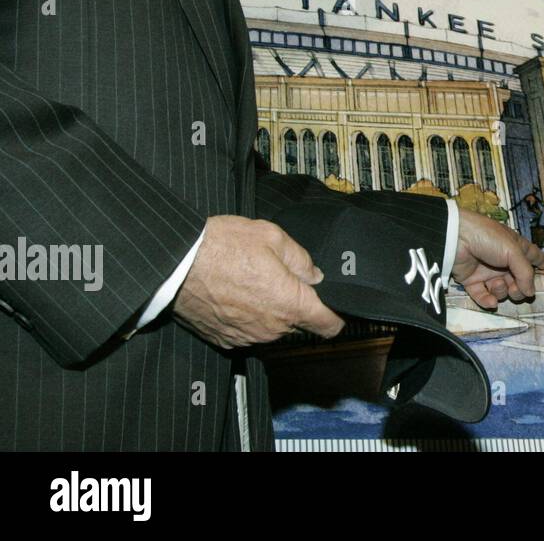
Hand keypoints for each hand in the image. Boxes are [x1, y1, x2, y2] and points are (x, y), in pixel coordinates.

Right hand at [174, 215, 344, 348]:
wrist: (173, 263)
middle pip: (298, 322)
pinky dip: (247, 315)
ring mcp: (246, 336)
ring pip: (272, 326)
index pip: (328, 325)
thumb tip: (313, 275)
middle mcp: (271, 328)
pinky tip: (234, 292)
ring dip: (269, 309)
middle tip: (277, 276)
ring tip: (250, 280)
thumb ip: (301, 259)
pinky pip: (248, 330)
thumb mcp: (272, 237)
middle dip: (294, 302)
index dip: (336, 318)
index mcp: (289, 303)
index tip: (337, 312)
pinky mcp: (224, 339)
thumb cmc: (221, 247)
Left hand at [453, 211, 543, 309]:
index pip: (531, 255)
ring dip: (502, 291)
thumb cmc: (488, 238)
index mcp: (515, 248)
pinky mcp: (472, 281)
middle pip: (518, 280)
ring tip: (496, 284)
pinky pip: (483, 296)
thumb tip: (531, 292)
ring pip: (502, 289)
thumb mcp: (513, 251)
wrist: (456, 239)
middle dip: (520, 287)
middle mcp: (502, 261)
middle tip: (517, 288)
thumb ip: (525, 273)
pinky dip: (488, 300)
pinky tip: (491, 301)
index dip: (540, 260)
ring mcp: (487, 271)